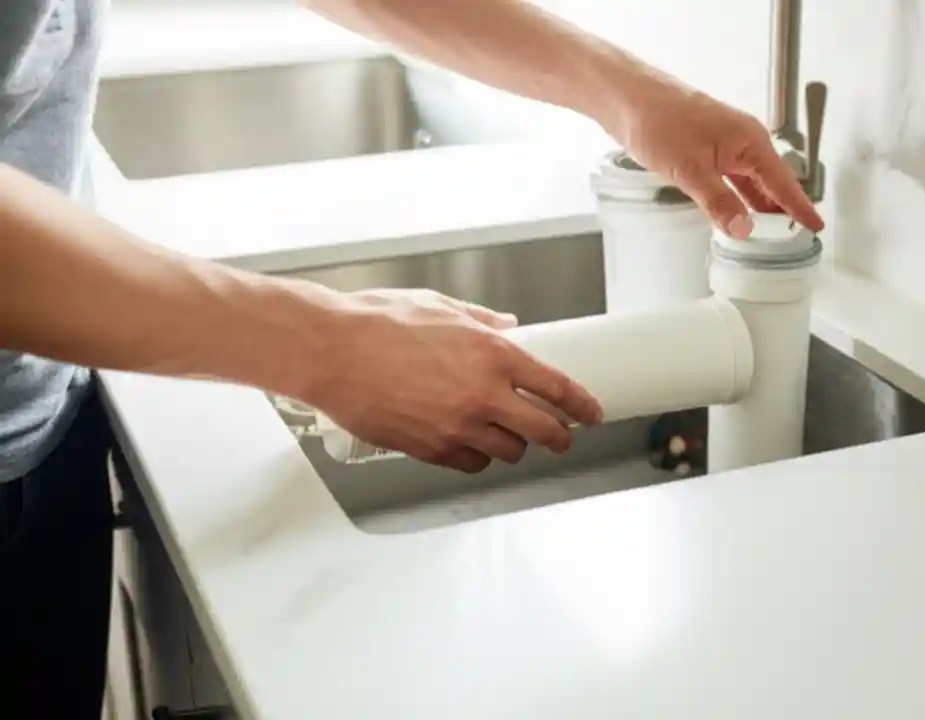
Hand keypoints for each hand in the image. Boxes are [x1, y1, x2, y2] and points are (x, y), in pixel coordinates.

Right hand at [297, 289, 602, 472]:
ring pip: (509, 452)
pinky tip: (472, 443)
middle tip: (561, 435)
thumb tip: (510, 325)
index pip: (558, 389)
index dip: (583, 406)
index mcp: (494, 355)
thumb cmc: (379, 322)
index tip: (593, 413)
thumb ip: (483, 320)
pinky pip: (471, 463)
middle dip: (560, 437)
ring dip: (515, 446)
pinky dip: (478, 456)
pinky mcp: (430, 448)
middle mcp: (483, 395)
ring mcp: (457, 426)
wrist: (331, 352)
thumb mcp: (441, 307)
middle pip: (544, 432)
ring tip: (510, 436)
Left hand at [603, 75, 824, 239]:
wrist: (627, 97)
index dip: (800, 207)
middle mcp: (741, 141)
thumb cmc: (659, 120)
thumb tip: (743, 229)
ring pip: (748, 181)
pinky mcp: (702, 148)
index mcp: (749, 142)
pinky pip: (729, 178)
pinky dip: (735, 197)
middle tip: (794, 239)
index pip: (784, 182)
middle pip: (770, 182)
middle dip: (782, 210)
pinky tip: (733, 213)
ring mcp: (722, 144)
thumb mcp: (691, 170)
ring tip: (768, 234)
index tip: (817, 227)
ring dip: (756, 206)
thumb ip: (719, 202)